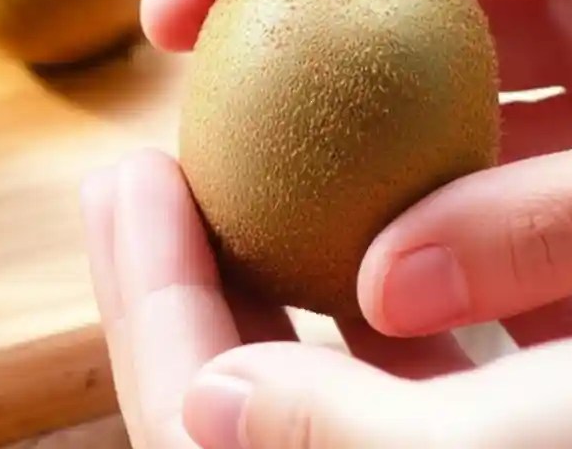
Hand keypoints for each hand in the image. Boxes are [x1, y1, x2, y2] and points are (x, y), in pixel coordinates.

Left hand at [82, 149, 571, 447]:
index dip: (144, 279)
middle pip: (244, 378)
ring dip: (302, 263)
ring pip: (340, 367)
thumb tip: (202, 398)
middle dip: (201, 263)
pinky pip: (445, 371)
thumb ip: (325, 433)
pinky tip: (419, 207)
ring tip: (278, 159)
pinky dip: (420, 292)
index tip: (126, 161)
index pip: (186, 403)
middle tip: (170, 151)